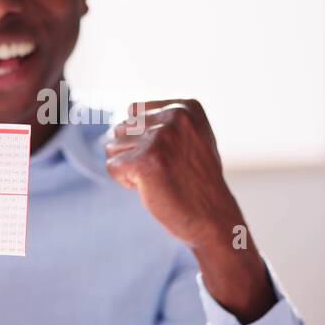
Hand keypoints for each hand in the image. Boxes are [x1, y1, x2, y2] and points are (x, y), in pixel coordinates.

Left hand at [105, 99, 240, 247]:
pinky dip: (125, 181)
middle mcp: (174, 117)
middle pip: (121, 126)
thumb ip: (164, 120)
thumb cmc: (197, 182)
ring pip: (113, 145)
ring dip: (129, 166)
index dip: (142, 137)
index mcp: (186, 107)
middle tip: (162, 170)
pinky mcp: (144, 161)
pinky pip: (112, 165)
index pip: (134, 110)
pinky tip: (151, 188)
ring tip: (157, 178)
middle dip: (133, 151)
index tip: (167, 155)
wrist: (212, 218)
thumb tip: (127, 113)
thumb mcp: (192, 138)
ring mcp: (159, 138)